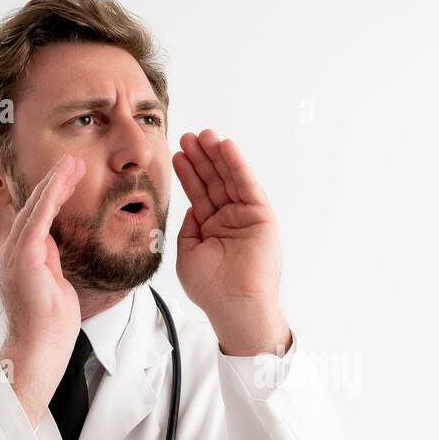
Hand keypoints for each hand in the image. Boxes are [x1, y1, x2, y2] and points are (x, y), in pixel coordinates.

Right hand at [0, 153, 85, 425]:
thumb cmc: (50, 326)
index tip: (69, 177)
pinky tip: (63, 180)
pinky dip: (51, 197)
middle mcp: (15, 251)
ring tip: (72, 163)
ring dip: (55, 182)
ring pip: (36, 207)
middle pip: (35, 206)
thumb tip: (55, 244)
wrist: (39, 349)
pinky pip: (39, 219)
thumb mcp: (55, 285)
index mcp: (24, 258)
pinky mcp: (25, 258)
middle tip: (72, 161)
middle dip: (54, 182)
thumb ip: (51, 261)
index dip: (52, 195)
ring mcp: (18, 254)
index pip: (38, 218)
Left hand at [173, 130, 290, 355]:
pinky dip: (237, 165)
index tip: (177, 153)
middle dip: (201, 159)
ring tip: (203, 135)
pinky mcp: (261, 216)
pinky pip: (247, 185)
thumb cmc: (210, 287)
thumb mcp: (187, 251)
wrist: (234, 304)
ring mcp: (246, 217)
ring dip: (217, 156)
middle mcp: (229, 220)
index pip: (199, 194)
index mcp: (212, 229)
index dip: (188, 173)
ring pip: (229, 179)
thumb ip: (188, 226)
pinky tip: (226, 146)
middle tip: (188, 136)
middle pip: (214, 181)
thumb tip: (193, 206)